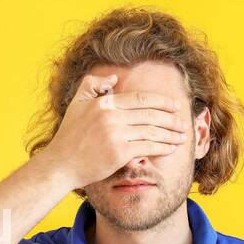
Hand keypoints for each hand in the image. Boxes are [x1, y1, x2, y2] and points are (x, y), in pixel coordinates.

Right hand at [40, 74, 188, 190]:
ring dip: (171, 134)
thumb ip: (92, 85)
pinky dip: (162, 147)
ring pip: (152, 131)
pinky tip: (171, 148)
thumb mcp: (77, 104)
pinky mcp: (120, 152)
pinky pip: (148, 147)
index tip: (175, 105)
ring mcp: (116, 134)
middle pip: (151, 114)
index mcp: (104, 103)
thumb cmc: (69, 135)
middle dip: (172, 118)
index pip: (141, 99)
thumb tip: (114, 79)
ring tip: (182, 135)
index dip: (162, 101)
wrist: (60, 165)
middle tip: (183, 121)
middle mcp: (111, 116)